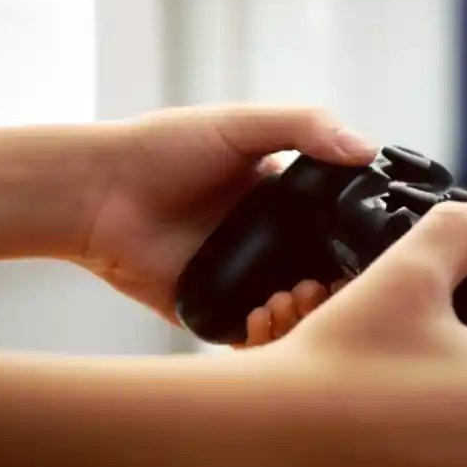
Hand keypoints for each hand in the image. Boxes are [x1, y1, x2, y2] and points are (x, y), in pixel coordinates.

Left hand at [78, 105, 376, 323]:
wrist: (98, 192)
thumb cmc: (162, 149)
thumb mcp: (242, 124)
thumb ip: (307, 126)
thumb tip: (368, 149)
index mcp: (285, 205)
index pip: (340, 235)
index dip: (360, 251)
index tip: (366, 256)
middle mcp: (270, 247)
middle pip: (327, 283)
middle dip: (336, 292)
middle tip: (321, 284)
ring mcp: (243, 283)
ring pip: (298, 317)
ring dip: (306, 316)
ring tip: (292, 297)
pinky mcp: (214, 313)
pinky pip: (254, 342)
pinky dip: (269, 339)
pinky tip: (263, 314)